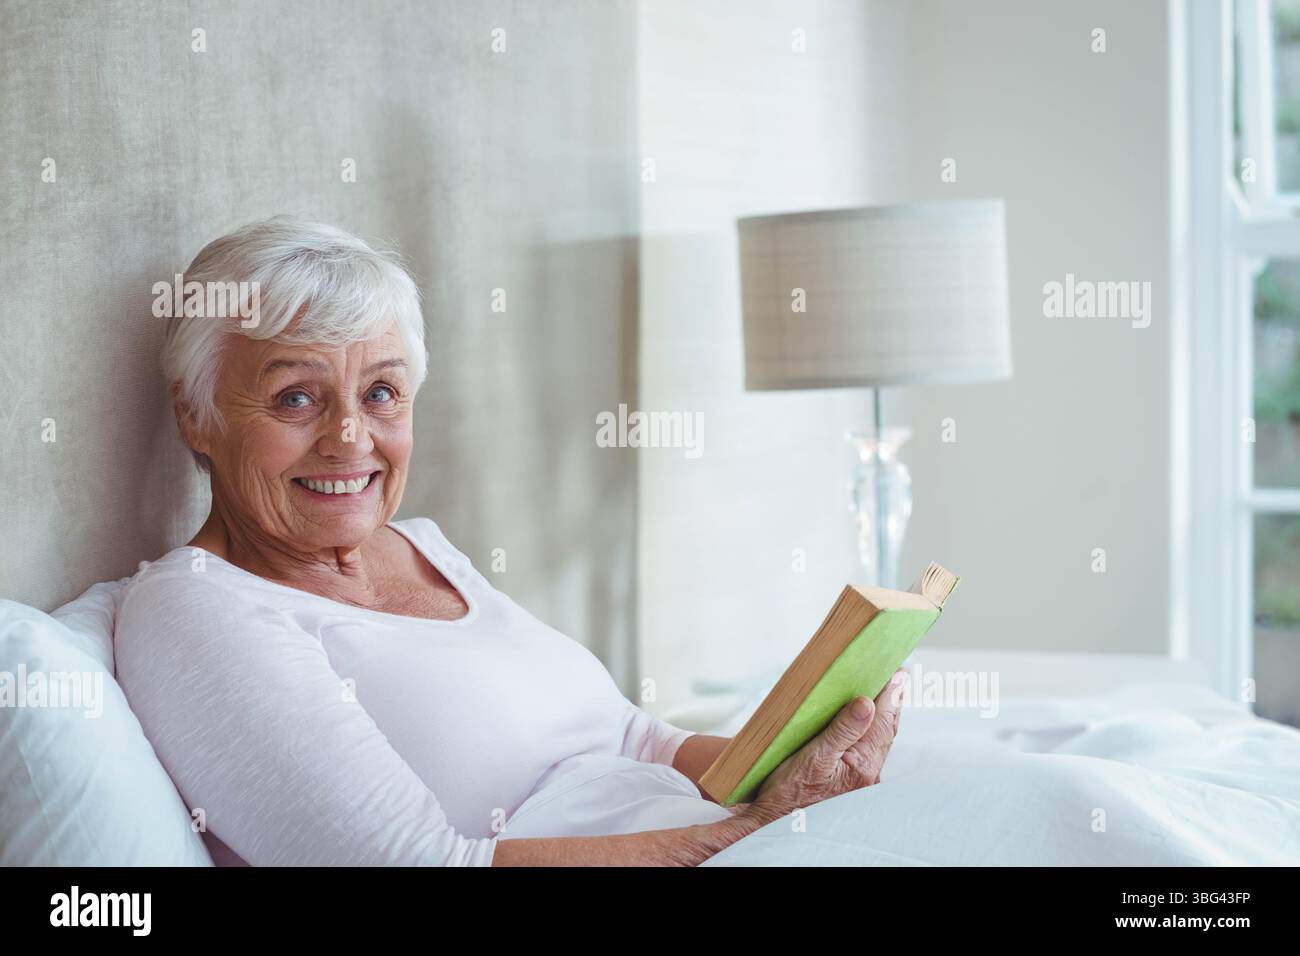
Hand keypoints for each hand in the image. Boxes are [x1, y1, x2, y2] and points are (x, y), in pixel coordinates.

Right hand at [736, 668, 906, 825]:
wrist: (774, 825)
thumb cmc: (788, 793)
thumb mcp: (813, 757)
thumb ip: (842, 730)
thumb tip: (867, 703)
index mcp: (862, 764)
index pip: (884, 721)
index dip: (891, 694)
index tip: (897, 670)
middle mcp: (869, 773)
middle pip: (886, 729)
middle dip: (891, 701)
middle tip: (896, 675)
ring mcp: (862, 779)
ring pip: (879, 739)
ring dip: (882, 715)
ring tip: (884, 692)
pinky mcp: (851, 782)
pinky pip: (868, 749)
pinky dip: (870, 730)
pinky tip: (864, 722)